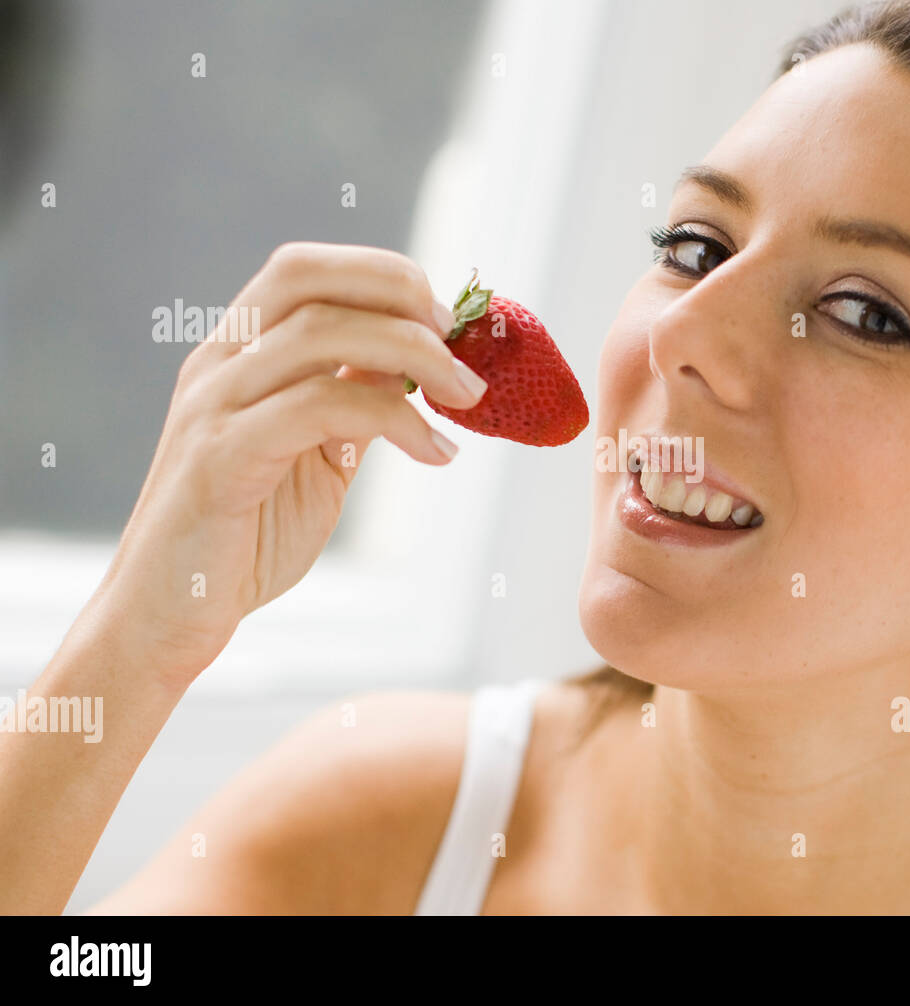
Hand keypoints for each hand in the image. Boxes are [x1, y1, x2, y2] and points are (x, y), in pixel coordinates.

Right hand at [97, 241, 487, 686]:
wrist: (168, 617)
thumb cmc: (243, 537)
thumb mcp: (317, 456)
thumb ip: (354, 404)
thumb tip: (415, 366)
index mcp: (237, 356)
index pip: (306, 271)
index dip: (383, 275)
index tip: (446, 317)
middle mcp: (218, 366)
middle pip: (306, 277)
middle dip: (398, 291)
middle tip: (460, 342)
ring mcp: (213, 408)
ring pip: (319, 335)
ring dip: (414, 354)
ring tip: (468, 395)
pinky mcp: (220, 460)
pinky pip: (317, 408)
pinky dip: (393, 419)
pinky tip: (435, 452)